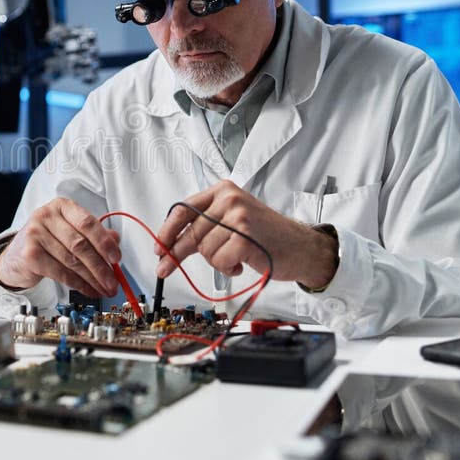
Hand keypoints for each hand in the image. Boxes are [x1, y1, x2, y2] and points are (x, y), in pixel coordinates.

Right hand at [0, 198, 121, 297]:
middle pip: (80, 244)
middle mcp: (46, 216)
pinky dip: (78, 285)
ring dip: (92, 279)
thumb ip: (93, 234)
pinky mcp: (30, 254)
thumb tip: (115, 240)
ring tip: (104, 289)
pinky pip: (61, 273)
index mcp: (62, 206)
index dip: (104, 242)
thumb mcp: (71, 232)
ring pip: (72, 261)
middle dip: (101, 267)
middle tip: (113, 281)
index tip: (117, 258)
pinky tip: (88, 290)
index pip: (87, 223)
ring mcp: (35, 234)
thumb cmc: (48, 241)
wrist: (16, 256)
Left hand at [155, 180, 337, 288]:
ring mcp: (238, 217)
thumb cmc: (267, 235)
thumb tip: (171, 245)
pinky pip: (219, 261)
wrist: (302, 247)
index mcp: (223, 190)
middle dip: (176, 254)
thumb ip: (206, 225)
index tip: (158, 246)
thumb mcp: (234, 219)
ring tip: (236, 257)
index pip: (183, 209)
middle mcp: (230, 199)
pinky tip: (242, 263)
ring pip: (205, 250)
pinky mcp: (246, 237)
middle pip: (190, 232)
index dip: (167, 230)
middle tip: (164, 268)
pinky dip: (228, 268)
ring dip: (217, 261)